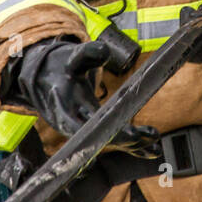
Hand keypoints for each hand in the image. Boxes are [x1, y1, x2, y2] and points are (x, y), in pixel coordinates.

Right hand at [6, 36, 158, 151]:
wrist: (45, 79)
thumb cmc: (62, 67)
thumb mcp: (72, 57)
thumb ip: (87, 52)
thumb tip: (104, 51)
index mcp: (66, 106)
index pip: (88, 125)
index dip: (110, 131)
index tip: (132, 133)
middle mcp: (72, 123)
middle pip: (100, 137)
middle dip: (127, 140)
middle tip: (151, 136)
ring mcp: (81, 129)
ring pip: (108, 141)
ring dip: (133, 146)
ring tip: (156, 146)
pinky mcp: (90, 130)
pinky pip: (111, 140)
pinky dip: (131, 147)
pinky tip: (151, 150)